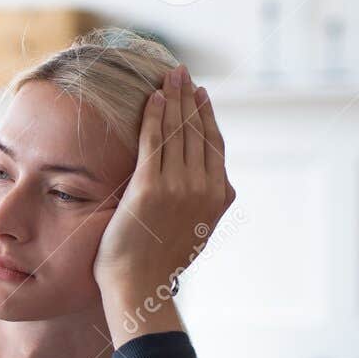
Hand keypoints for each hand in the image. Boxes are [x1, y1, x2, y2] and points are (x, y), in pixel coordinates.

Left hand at [95, 65, 235, 340]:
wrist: (140, 286)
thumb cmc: (161, 263)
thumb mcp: (198, 232)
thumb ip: (208, 206)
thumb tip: (218, 190)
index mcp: (218, 196)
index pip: (214, 145)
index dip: (207, 116)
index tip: (200, 94)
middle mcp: (203, 187)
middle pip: (197, 131)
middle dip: (189, 98)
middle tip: (182, 72)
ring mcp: (178, 186)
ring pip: (177, 131)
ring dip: (173, 98)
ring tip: (169, 76)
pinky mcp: (151, 187)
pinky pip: (153, 141)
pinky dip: (154, 116)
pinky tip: (153, 97)